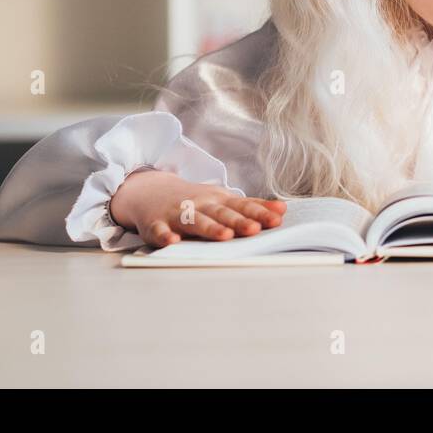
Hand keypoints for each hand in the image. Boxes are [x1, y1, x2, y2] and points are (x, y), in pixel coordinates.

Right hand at [109, 168, 286, 248]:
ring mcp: (178, 213)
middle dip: (239, 221)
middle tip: (254, 229)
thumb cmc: (194, 200)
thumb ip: (249, 207)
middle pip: (222, 214)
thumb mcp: (222, 199)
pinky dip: (165, 236)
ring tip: (225, 236)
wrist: (150, 190)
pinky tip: (173, 242)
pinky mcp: (156, 223)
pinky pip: (160, 231)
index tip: (277, 220)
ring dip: (210, 228)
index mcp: (218, 200)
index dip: (259, 213)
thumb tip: (282, 210)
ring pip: (195, 221)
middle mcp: (200, 205)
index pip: (242, 206)